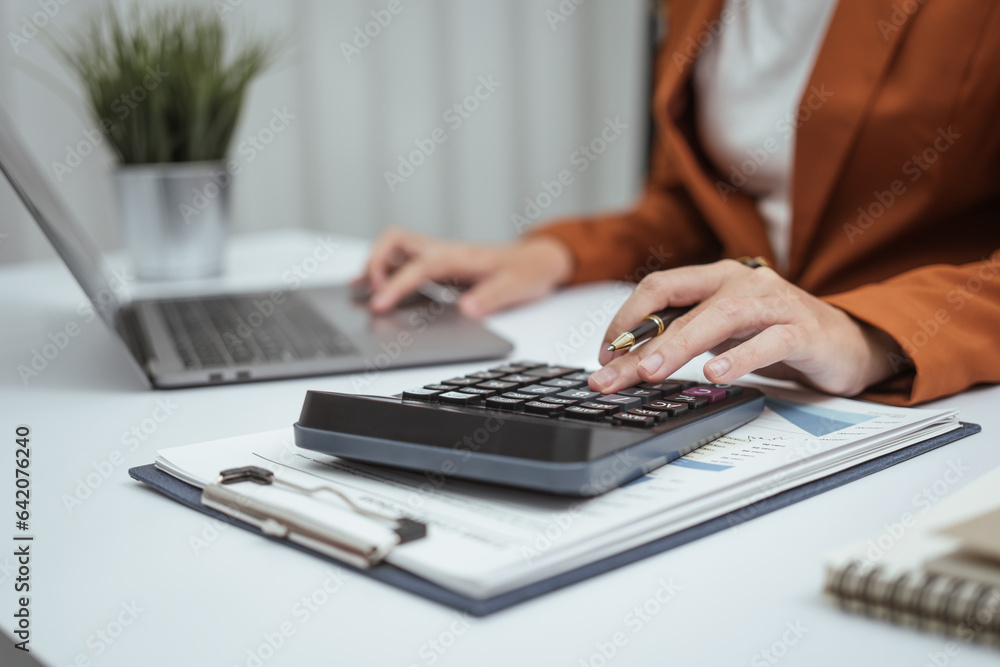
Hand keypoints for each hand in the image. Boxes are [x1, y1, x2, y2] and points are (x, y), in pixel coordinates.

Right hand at [357, 226, 574, 316]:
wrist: (537, 259)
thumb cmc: (526, 271)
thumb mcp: (517, 287)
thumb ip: (492, 297)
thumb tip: (468, 308)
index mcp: (458, 258)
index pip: (418, 267)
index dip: (395, 285)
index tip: (379, 305)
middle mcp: (443, 251)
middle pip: (395, 240)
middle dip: (375, 263)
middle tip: (373, 295)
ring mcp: (437, 254)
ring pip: (394, 246)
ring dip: (374, 263)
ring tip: (360, 291)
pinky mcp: (437, 263)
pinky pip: (402, 259)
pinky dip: (382, 269)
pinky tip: (367, 286)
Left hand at [588, 260, 902, 396]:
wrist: (848, 343)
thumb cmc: (778, 334)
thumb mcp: (724, 333)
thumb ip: (683, 338)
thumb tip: (628, 364)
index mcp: (718, 278)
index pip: (660, 287)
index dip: (627, 318)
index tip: (606, 354)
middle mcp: (743, 282)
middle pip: (682, 306)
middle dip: (642, 343)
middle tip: (613, 373)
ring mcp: (775, 303)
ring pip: (721, 317)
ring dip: (681, 345)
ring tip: (653, 371)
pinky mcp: (804, 330)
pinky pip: (769, 342)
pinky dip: (740, 358)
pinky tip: (716, 374)